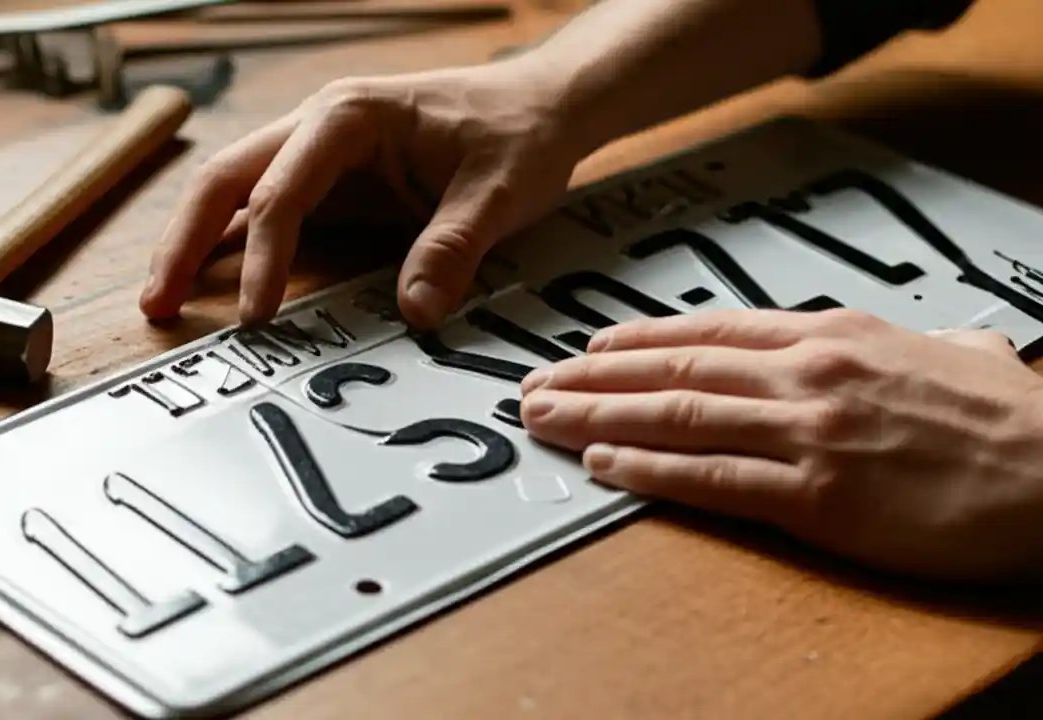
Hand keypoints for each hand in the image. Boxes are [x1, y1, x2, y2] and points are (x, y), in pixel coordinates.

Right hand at [140, 59, 579, 328]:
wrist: (541, 105)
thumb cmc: (519, 133)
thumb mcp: (498, 193)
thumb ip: (452, 249)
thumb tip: (414, 312)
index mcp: (350, 116)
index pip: (282, 191)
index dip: (262, 258)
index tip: (255, 316)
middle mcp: (320, 125)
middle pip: (226, 178)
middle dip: (183, 240)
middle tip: (158, 305)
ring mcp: (320, 150)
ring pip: (233, 188)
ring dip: (195, 240)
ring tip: (165, 299)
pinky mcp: (331, 178)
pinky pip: (266, 207)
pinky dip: (233, 242)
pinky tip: (212, 279)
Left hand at [519, 308, 1042, 582]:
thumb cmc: (1012, 420)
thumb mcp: (950, 353)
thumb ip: (899, 344)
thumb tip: (903, 341)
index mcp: (833, 336)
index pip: (710, 331)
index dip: (638, 338)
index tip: (590, 347)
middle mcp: (808, 374)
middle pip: (674, 369)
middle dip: (594, 377)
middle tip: (535, 383)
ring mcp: (809, 432)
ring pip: (677, 416)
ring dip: (598, 416)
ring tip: (544, 418)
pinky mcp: (818, 496)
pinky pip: (714, 478)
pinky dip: (650, 468)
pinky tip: (605, 462)